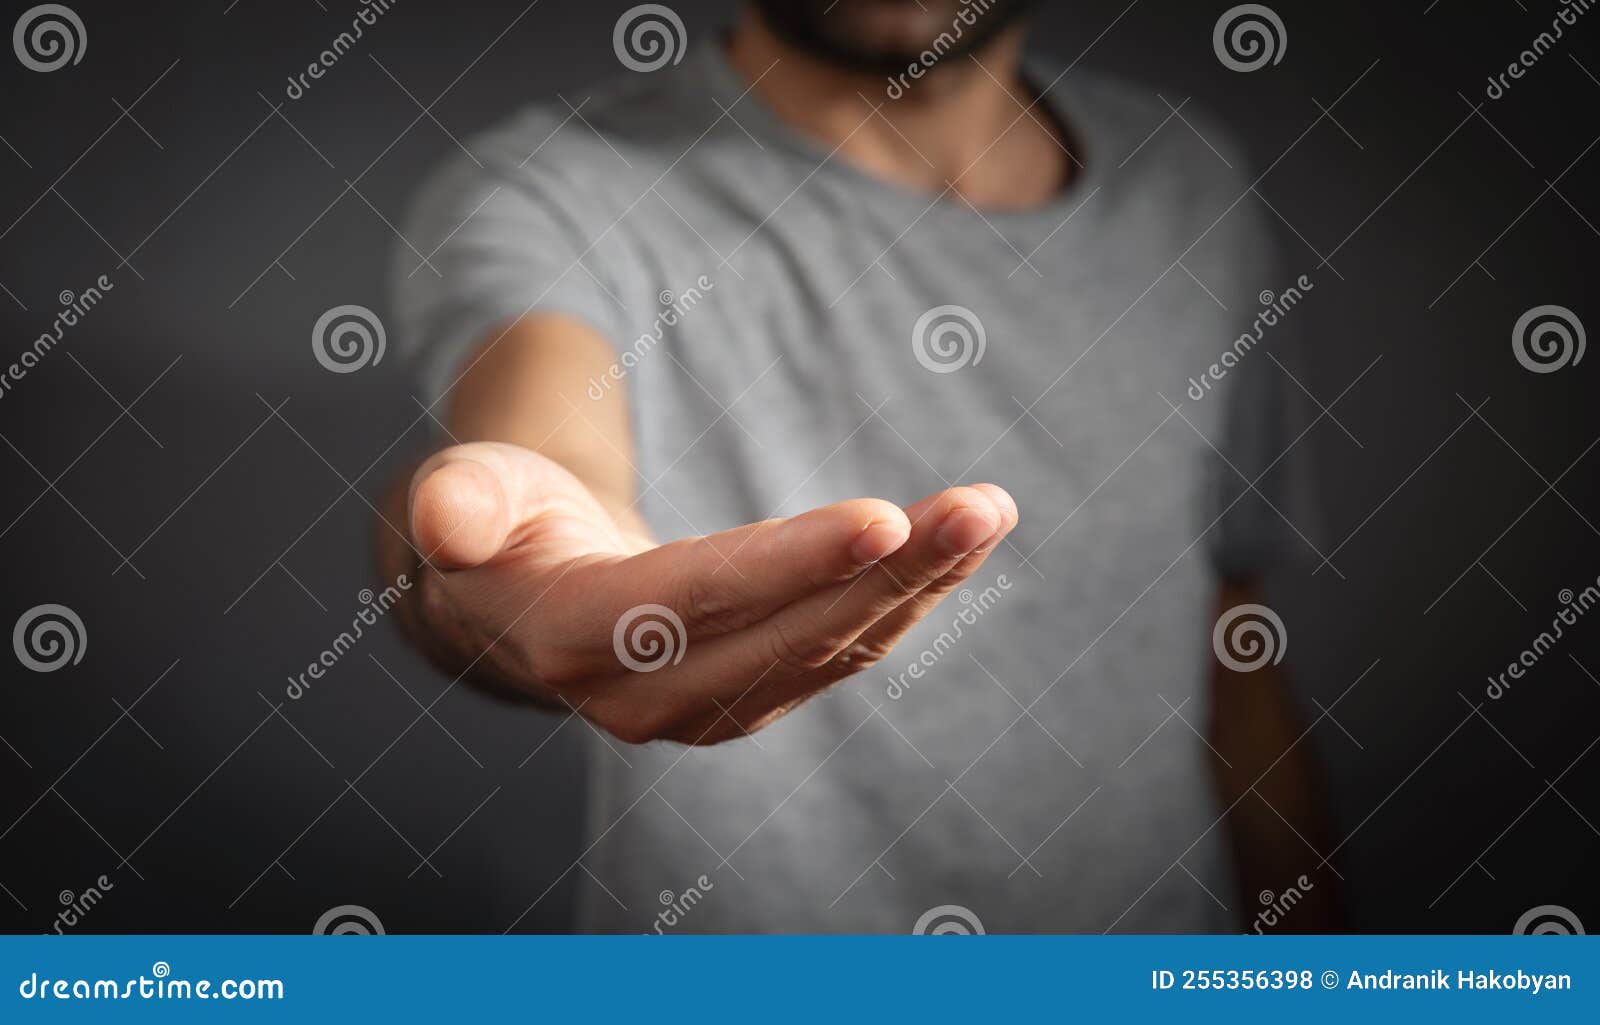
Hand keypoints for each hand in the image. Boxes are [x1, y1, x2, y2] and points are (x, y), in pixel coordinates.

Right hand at [401, 441, 1016, 743]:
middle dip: (889, 571)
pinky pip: (841, 648)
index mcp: (580, 640)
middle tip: (981, 507)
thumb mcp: (469, 500)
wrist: (525, 601)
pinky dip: (904, 597)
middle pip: (787, 632)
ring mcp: (711, 709)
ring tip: (987, 513)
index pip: (697, 601)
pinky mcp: (755, 697)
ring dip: (918, 584)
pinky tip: (957, 546)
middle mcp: (651, 698)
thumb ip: (462, 505)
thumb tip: (444, 515)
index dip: (789, 564)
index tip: (884, 519)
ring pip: (831, 647)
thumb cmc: (499, 528)